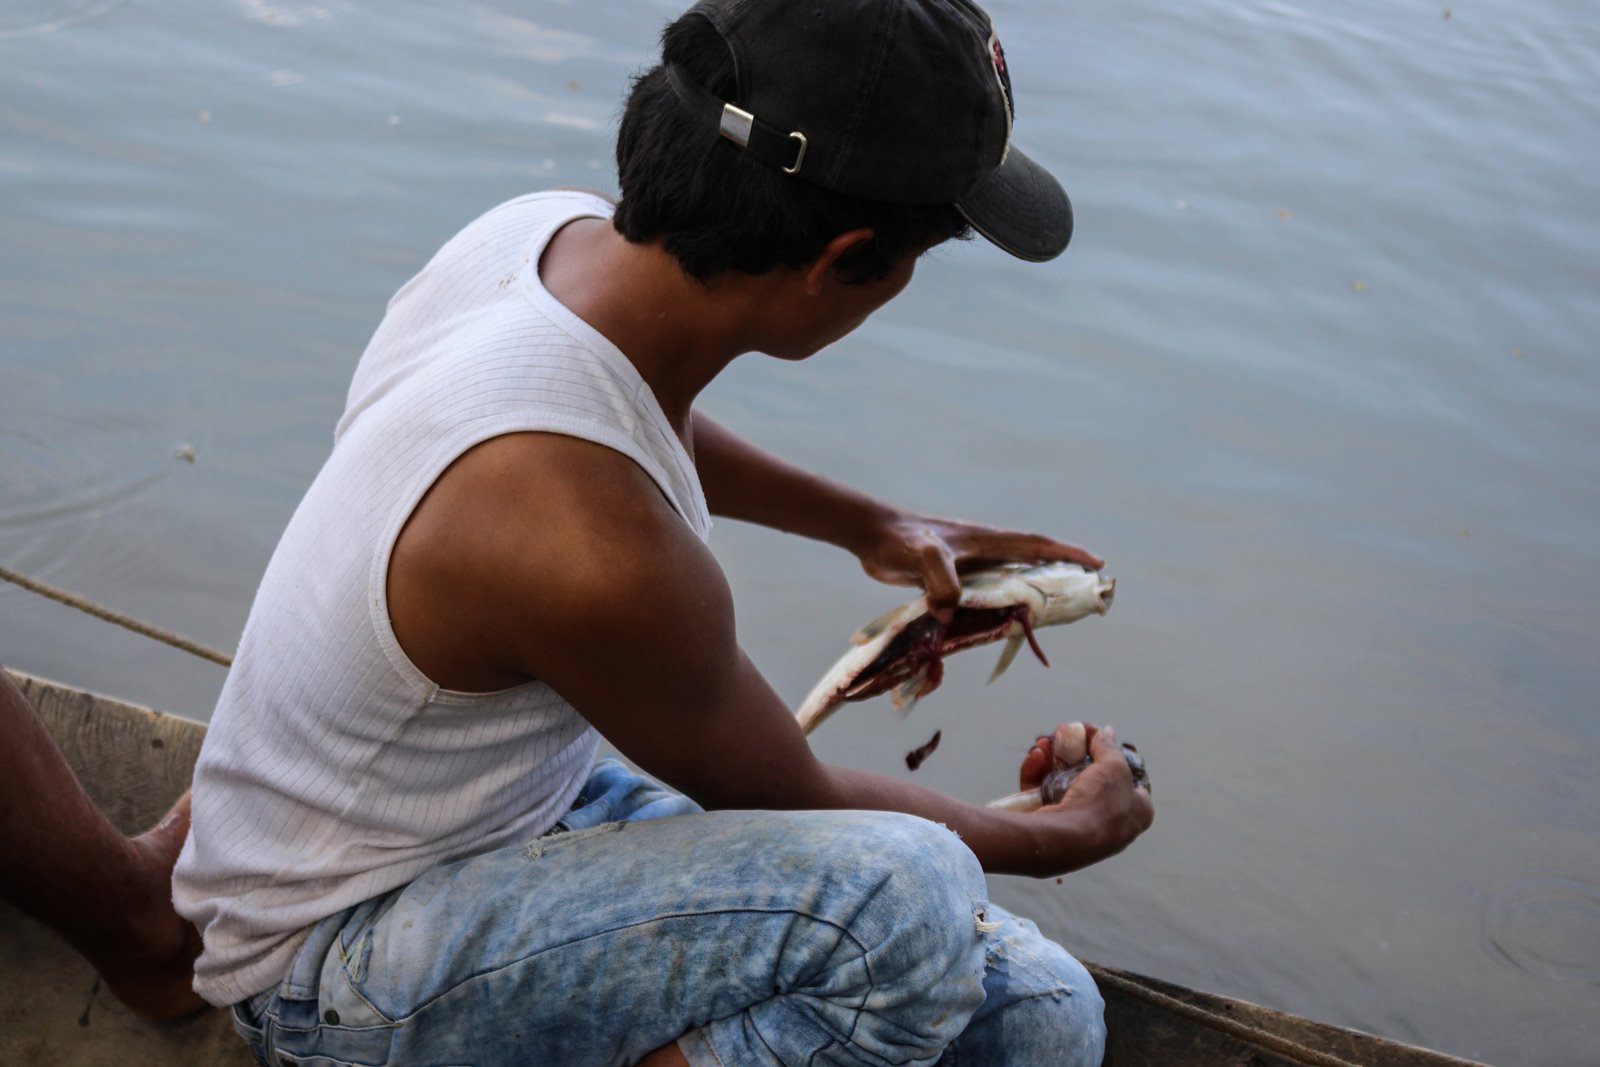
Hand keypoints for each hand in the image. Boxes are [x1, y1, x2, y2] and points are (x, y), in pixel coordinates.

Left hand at [854, 511, 1103, 614]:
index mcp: (985, 540)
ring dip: (1027, 594)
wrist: (871, 536)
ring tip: (1047, 613)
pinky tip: (997, 623)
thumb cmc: (898, 541)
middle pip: (1030, 563)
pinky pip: (981, 595)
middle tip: (1082, 594)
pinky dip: (995, 607)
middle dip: (1057, 575)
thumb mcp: (924, 559)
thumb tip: (952, 615)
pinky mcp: (949, 578)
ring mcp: (966, 564)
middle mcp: (981, 551)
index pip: (1036, 545)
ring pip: (1007, 581)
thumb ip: (943, 585)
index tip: (1095, 563)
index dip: (1067, 554)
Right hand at [1025, 723, 1152, 861]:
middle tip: (1063, 734)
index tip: (1097, 738)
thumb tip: (1107, 732)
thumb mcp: (1115, 767)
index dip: (1113, 755)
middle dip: (1074, 752)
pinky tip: (1035, 756)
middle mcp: (1109, 821)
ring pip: (1063, 783)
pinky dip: (1038, 773)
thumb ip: (1109, 747)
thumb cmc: (1100, 805)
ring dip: (1052, 758)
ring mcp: (1078, 824)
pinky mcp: (1051, 824)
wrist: (1064, 840)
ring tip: (1044, 742)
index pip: (1129, 779)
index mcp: (1135, 812)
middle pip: (1091, 777)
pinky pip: (1044, 793)